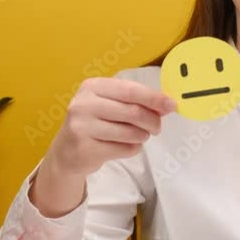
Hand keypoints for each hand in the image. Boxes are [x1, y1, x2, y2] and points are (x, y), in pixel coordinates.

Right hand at [30, 77, 174, 217]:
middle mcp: (83, 104)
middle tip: (157, 128)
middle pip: (133, 112)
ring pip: (131, 132)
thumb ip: (137, 103)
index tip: (172, 105)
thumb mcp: (111, 106)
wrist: (66, 153)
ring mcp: (81, 127)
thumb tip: (167, 105)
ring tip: (137, 137)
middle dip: (152, 121)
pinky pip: (124, 149)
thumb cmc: (95, 124)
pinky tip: (123, 147)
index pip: (131, 90)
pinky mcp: (84, 149)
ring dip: (142, 137)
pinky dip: (132, 149)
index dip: (154, 98)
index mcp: (92, 86)